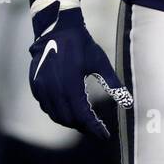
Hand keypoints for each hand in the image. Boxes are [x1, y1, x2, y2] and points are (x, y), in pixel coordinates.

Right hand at [29, 0, 131, 137]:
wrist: (57, 28)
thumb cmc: (82, 44)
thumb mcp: (100, 62)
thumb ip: (113, 84)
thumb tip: (127, 102)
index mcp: (71, 85)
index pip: (83, 116)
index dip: (95, 128)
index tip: (104, 135)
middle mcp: (54, 89)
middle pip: (69, 119)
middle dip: (83, 126)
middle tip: (95, 127)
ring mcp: (42, 88)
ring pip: (55, 115)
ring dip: (70, 121)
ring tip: (83, 120)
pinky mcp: (35, 85)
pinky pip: (46, 106)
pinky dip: (57, 112)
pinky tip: (67, 108)